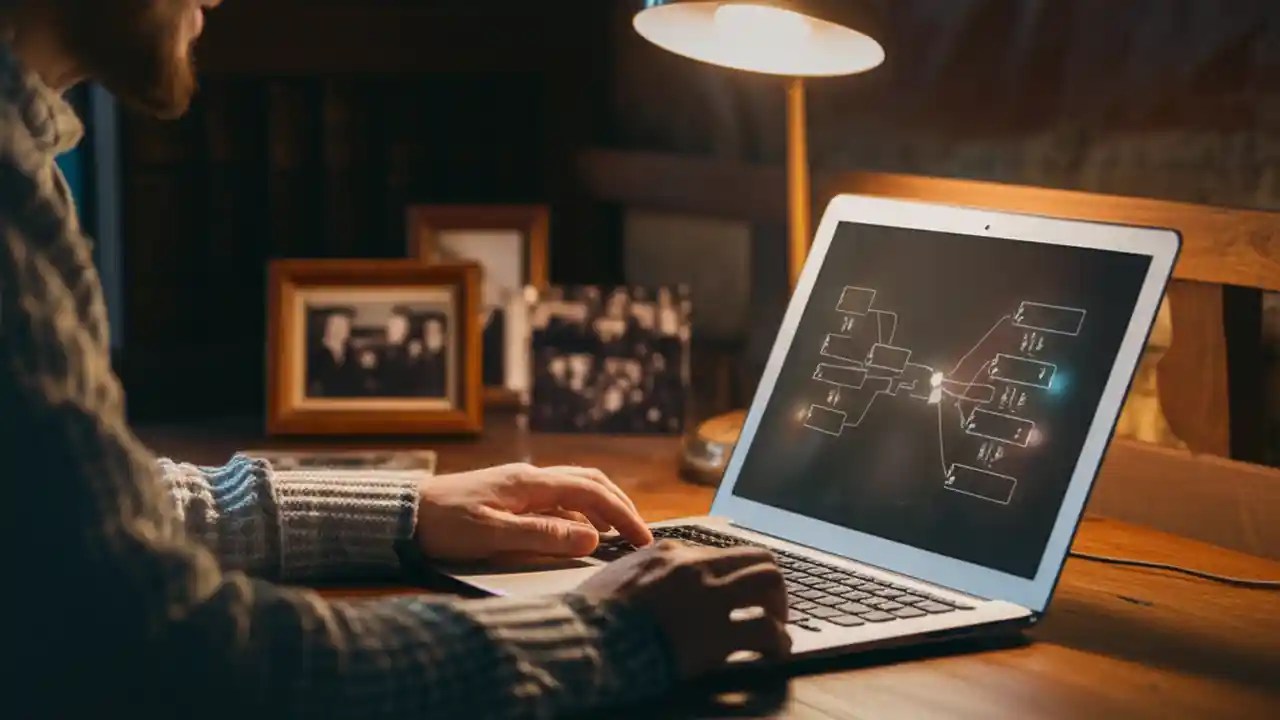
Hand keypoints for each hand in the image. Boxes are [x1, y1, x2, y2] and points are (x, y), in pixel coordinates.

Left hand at [415, 463, 652, 560]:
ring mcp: (521, 485)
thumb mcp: (494, 536)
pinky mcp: (511, 496)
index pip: (591, 493)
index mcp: (530, 482)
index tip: (643, 540)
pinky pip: (558, 499)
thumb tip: (592, 539)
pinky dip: (580, 513)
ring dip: (602, 508)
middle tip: (640, 536)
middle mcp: (530, 477)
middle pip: (590, 482)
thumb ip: (543, 535)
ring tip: (618, 535)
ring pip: (575, 488)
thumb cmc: (445, 525)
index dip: (622, 516)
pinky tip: (581, 534)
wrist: (403, 514)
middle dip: (620, 506)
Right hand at [576, 541, 790, 679]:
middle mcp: (695, 567)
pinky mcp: (716, 633)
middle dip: (770, 584)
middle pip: (756, 558)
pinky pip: (765, 630)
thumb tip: (651, 584)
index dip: (734, 577)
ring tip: (777, 627)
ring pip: (770, 583)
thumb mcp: (615, 578)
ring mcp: (709, 597)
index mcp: (669, 553)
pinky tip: (775, 652)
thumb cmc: (589, 617)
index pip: (720, 554)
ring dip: (779, 606)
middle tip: (770, 608)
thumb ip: (642, 574)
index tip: (737, 595)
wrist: (584, 640)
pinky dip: (778, 641)